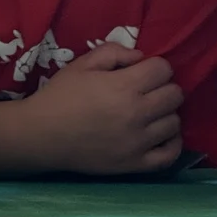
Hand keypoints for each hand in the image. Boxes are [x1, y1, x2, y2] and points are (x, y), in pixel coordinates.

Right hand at [21, 43, 183, 175]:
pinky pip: (169, 154)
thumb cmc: (60, 96)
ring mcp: (139, 142)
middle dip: (163, 87)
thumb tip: (140, 58)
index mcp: (124, 86)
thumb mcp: (81, 64)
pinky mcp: (135, 164)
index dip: (154, 66)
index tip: (141, 71)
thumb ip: (113, 52)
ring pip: (174, 122)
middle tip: (146, 91)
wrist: (41, 135)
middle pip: (174, 94)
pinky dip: (172, 143)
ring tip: (148, 113)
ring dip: (165, 113)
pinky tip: (161, 134)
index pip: (163, 69)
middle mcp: (137, 113)